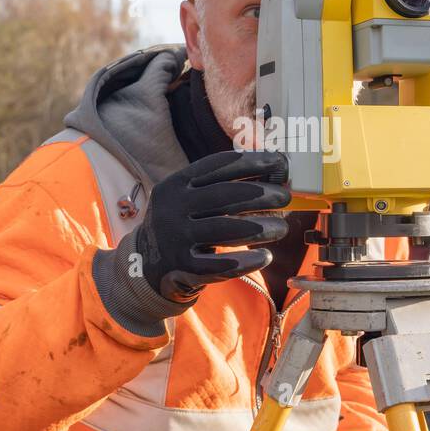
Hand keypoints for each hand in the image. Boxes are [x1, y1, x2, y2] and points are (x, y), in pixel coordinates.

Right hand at [137, 149, 290, 300]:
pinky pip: (222, 265)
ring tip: (282, 227)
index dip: (252, 162)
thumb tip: (271, 170)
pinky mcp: (183, 268)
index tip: (278, 162)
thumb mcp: (188, 198)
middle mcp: (173, 208)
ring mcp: (176, 239)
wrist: (144, 265)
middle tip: (284, 197)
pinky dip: (247, 261)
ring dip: (261, 227)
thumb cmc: (181, 225)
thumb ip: (220, 185)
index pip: (218, 166)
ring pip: (227, 230)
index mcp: (176, 184)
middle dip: (262, 194)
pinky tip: (266, 257)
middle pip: (226, 196)